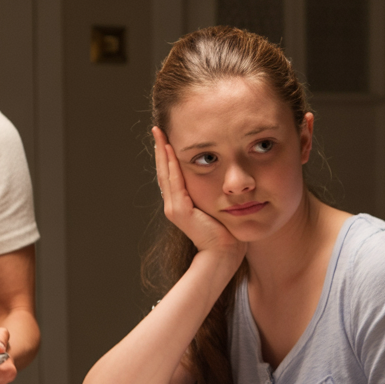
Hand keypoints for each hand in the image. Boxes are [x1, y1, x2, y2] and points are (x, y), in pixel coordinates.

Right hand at [152, 126, 246, 262]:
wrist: (224, 255)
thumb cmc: (227, 235)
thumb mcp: (218, 208)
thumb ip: (215, 195)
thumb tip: (224, 181)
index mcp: (181, 204)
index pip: (171, 174)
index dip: (167, 155)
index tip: (166, 137)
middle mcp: (173, 205)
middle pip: (164, 170)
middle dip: (160, 148)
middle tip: (157, 128)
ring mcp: (174, 208)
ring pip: (166, 173)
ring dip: (163, 152)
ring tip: (160, 133)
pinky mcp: (180, 211)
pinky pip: (175, 182)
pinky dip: (172, 164)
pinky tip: (170, 149)